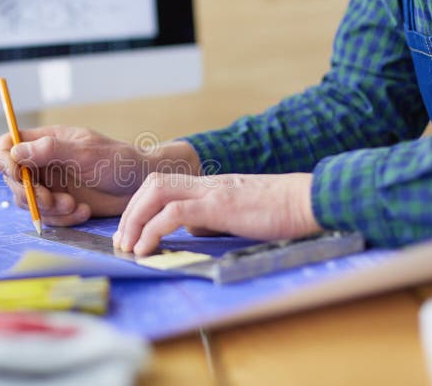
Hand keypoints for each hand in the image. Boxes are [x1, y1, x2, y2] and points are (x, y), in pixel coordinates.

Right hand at [0, 126, 200, 225]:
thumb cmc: (119, 161)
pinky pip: (48, 217)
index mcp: (46, 141)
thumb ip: (50, 150)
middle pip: (13, 178)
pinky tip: (83, 212)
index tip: (18, 174)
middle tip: (51, 200)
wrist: (142, 186)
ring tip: (74, 206)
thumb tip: (16, 152)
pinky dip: (63, 219)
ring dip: (48, 209)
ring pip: (29, 201)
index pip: (8, 145)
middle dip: (30, 193)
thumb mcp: (85, 153)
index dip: (6, 160)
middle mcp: (44, 162)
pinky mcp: (61, 205)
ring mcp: (51, 184)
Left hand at [113, 172, 321, 254]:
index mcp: (208, 186)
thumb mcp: (238, 214)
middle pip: (151, 185)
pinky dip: (153, 230)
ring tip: (128, 246)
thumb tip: (193, 229)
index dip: (139, 206)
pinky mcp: (220, 205)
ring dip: (135, 220)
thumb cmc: (281, 212)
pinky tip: (146, 249)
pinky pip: (175, 213)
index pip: (161, 185)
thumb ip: (212, 218)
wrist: (309, 201)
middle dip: (129, 213)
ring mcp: (211, 191)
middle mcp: (205, 183)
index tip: (130, 233)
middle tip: (121, 241)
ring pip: (156, 193)